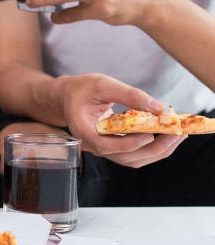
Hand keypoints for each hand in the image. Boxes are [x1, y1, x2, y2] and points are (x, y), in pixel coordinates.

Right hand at [60, 73, 184, 167]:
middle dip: (153, 148)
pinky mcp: (112, 147)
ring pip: (132, 159)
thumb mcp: (103, 84)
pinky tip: (165, 137)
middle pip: (124, 157)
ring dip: (157, 151)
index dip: (129, 143)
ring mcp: (103, 148)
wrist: (68, 97)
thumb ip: (129, 95)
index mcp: (83, 129)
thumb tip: (158, 108)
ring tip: (176, 136)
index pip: (105, 145)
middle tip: (175, 134)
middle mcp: (92, 144)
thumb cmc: (81, 89)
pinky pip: (133, 155)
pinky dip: (152, 149)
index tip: (149, 134)